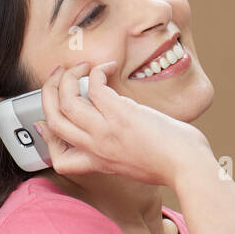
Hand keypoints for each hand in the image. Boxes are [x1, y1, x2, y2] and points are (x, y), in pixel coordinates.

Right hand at [33, 60, 213, 186]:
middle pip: (53, 120)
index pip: (58, 159)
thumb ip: (120, 153)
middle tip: (57, 77)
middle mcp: (96, 148)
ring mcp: (105, 131)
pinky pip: (94, 86)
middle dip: (48, 93)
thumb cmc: (171, 165)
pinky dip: (98, 71)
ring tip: (81, 67)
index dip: (47, 137)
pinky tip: (108, 67)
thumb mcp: (135, 166)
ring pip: (66, 101)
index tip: (50, 120)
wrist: (187, 166)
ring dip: (68, 77)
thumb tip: (123, 134)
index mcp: (98, 162)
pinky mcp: (120, 114)